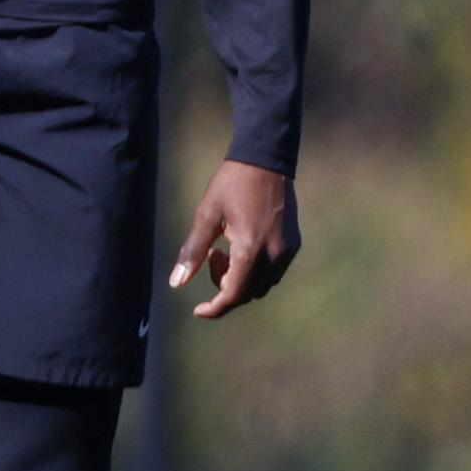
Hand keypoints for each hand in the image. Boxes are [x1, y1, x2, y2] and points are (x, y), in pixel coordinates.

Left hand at [169, 159, 298, 319]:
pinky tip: (243, 246)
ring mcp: (287, 250)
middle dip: (226, 286)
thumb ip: (193, 251)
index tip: (198, 310)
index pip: (234, 294)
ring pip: (262, 284)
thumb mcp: (207, 215)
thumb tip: (176, 283)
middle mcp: (274, 255)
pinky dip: (255, 270)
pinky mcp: (293, 244)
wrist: (266, 160)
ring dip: (241, 279)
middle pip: (247, 293)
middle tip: (213, 256)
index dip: (215, 307)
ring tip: (226, 250)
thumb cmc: (232, 185)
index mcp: (251, 249)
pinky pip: (273, 271)